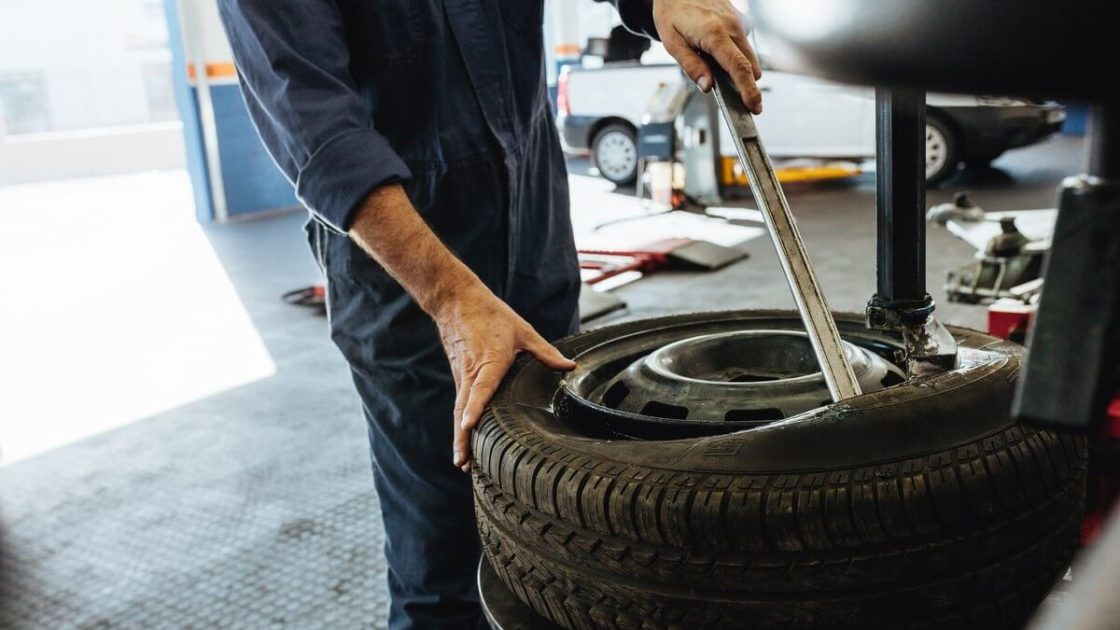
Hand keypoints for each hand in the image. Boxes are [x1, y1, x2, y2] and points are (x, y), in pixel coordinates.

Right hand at [433, 283, 575, 471]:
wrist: (456, 301)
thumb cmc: (491, 314)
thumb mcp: (523, 331)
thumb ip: (546, 352)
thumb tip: (571, 366)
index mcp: (489, 361)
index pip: (481, 389)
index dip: (475, 408)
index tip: (469, 425)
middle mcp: (472, 373)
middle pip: (464, 410)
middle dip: (463, 437)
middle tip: (464, 464)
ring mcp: (462, 376)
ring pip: (459, 410)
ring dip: (460, 436)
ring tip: (462, 462)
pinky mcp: (460, 376)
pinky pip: (459, 403)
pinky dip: (460, 422)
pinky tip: (464, 438)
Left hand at [652, 0, 762, 112]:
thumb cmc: (672, 10)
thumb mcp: (672, 42)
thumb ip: (690, 65)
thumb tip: (707, 86)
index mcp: (714, 35)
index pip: (738, 68)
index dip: (748, 90)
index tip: (754, 106)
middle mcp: (732, 27)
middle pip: (751, 65)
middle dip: (749, 86)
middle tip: (741, 102)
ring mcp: (738, 22)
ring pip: (750, 55)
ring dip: (742, 70)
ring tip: (721, 74)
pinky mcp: (739, 19)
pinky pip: (744, 43)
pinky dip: (737, 55)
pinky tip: (718, 54)